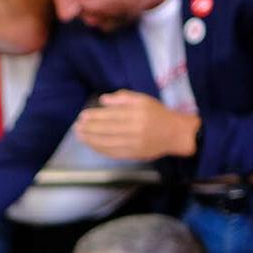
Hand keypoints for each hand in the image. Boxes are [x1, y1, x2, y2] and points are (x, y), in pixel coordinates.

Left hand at [74, 90, 197, 159]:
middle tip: (77, 127)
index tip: (83, 116)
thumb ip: (123, 98)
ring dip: (91, 140)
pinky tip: (92, 145)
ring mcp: (134, 143)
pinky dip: (101, 150)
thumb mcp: (143, 100)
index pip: (111, 115)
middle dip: (90, 128)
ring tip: (80, 136)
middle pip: (107, 129)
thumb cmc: (158, 114)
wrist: (176, 134)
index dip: (95, 116)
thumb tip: (103, 100)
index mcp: (138, 112)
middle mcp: (135, 128)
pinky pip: (113, 153)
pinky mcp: (134, 154)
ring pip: (108, 142)